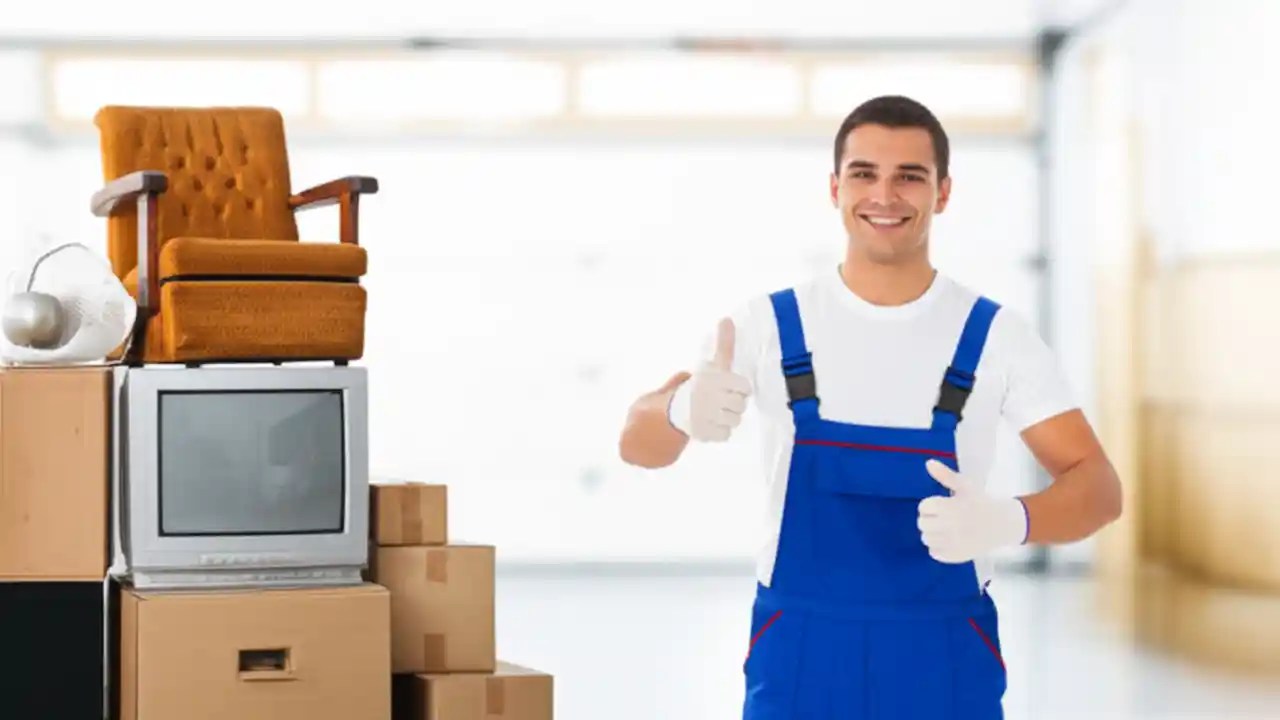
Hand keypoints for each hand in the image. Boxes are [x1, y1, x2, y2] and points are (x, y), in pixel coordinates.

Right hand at [667, 318, 751, 441]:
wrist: (676, 408)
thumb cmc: (703, 385)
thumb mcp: (714, 365)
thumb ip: (724, 344)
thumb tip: (727, 318)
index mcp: (714, 380)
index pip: (745, 387)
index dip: (740, 388)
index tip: (731, 387)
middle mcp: (709, 398)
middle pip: (741, 405)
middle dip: (734, 403)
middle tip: (723, 400)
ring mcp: (705, 417)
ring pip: (735, 420)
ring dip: (728, 417)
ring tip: (717, 412)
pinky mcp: (703, 433)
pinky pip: (726, 434)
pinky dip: (720, 430)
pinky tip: (711, 423)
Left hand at [917, 459, 1028, 563]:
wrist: (1001, 524)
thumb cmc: (980, 502)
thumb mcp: (964, 486)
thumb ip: (945, 475)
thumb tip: (928, 462)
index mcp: (951, 507)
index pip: (924, 507)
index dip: (930, 505)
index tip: (942, 504)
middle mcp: (950, 526)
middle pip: (921, 524)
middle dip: (929, 518)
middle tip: (943, 517)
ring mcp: (953, 543)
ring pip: (926, 539)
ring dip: (932, 533)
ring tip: (946, 528)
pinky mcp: (956, 556)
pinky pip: (934, 552)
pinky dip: (938, 547)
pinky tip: (950, 540)